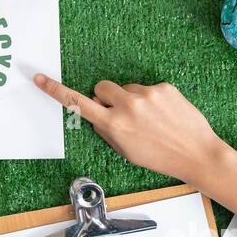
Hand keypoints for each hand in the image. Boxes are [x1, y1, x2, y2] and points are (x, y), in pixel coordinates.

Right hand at [34, 73, 228, 183]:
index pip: (77, 103)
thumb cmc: (160, 157)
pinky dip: (151, 99)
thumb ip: (105, 129)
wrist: (196, 153)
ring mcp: (147, 94)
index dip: (55, 90)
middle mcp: (127, 106)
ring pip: (126, 88)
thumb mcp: (125, 151)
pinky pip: (148, 88)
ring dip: (131, 99)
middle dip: (106, 97)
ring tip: (150, 119)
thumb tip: (95, 112)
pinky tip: (164, 114)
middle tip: (121, 114)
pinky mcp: (164, 87)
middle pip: (102, 87)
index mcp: (114, 125)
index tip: (40, 78)